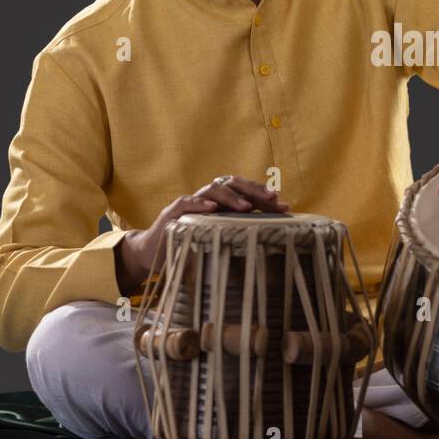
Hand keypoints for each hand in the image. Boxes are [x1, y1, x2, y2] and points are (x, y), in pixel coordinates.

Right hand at [115, 175, 290, 293]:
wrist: (153, 254)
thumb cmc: (190, 247)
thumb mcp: (217, 241)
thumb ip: (237, 236)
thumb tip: (273, 242)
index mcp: (221, 204)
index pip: (246, 192)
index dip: (264, 197)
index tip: (284, 205)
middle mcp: (208, 199)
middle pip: (233, 183)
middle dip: (254, 190)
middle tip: (273, 199)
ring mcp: (190, 203)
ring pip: (213, 189)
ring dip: (231, 196)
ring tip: (246, 207)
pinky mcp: (173, 212)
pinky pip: (187, 202)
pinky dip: (200, 203)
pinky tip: (212, 208)